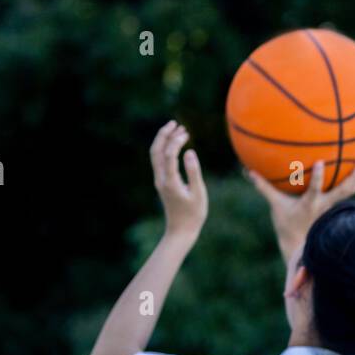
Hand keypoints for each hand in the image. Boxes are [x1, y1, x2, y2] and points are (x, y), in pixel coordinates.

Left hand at [150, 121, 207, 243]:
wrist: (180, 231)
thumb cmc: (193, 214)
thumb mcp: (198, 193)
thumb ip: (194, 172)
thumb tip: (189, 152)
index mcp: (170, 182)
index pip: (169, 154)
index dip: (176, 141)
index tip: (187, 134)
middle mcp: (161, 179)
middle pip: (156, 151)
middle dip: (164, 135)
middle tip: (176, 124)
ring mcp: (160, 181)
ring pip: (156, 155)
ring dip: (164, 140)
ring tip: (176, 129)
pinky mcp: (162, 182)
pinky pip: (159, 160)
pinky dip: (165, 149)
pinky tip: (175, 145)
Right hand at [247, 158, 354, 259]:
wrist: (301, 246)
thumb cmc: (286, 224)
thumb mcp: (275, 205)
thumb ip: (264, 187)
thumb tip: (247, 171)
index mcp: (310, 204)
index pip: (314, 189)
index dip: (318, 177)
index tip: (320, 163)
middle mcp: (325, 205)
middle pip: (343, 191)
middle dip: (352, 177)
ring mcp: (334, 207)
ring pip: (351, 192)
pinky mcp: (338, 208)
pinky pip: (351, 193)